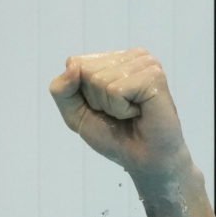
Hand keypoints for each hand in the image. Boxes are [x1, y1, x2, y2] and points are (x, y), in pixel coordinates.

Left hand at [49, 49, 192, 184]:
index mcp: (115, 58)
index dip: (81, 93)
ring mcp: (145, 63)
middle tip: (119, 113)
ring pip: (99, 79)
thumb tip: (71, 66)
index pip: (75, 63)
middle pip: (85, 70)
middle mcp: (131, 56)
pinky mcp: (154, 76)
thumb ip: (61, 90)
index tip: (103, 107)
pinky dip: (121, 109)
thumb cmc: (113, 135)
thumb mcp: (75, 113)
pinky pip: (115, 90)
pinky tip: (138, 112)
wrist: (144, 160)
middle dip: (95, 100)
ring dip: (110, 106)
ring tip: (130, 113)